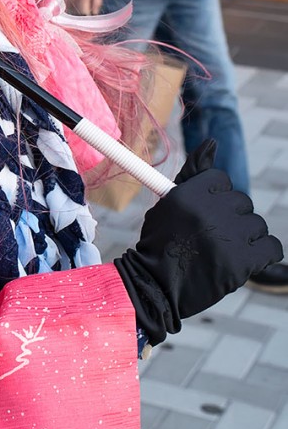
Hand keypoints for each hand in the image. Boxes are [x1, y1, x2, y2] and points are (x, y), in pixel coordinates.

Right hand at [114, 152, 282, 344]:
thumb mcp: (169, 203)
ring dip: (245, 238)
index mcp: (189, 194)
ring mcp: (227, 237)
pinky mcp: (243, 262)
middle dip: (231, 218)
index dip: (215, 197)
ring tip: (224, 251)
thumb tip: (213, 142)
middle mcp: (209, 212)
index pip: (221, 180)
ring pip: (257, 224)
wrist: (155, 286)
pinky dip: (263, 254)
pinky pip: (272, 247)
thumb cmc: (161, 243)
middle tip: (212, 236)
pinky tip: (247, 259)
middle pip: (242, 203)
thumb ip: (193, 174)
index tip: (204, 214)